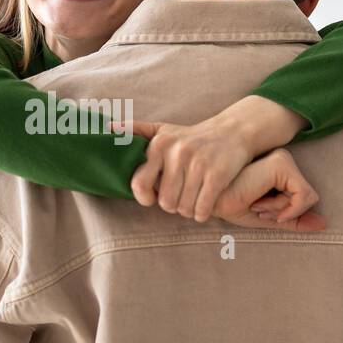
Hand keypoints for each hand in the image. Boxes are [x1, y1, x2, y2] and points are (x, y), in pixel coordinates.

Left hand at [119, 118, 253, 221]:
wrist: (233, 131)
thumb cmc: (192, 136)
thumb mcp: (164, 130)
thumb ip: (137, 130)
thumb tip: (110, 128)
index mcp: (160, 145)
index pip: (139, 184)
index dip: (144, 198)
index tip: (152, 198)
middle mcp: (177, 152)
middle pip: (165, 202)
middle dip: (172, 206)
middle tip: (179, 198)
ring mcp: (198, 163)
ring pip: (184, 208)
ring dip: (188, 210)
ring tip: (192, 200)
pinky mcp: (218, 174)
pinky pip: (202, 209)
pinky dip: (201, 214)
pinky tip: (203, 208)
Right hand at [212, 148, 325, 231]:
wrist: (209, 200)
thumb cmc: (232, 206)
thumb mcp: (267, 217)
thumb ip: (293, 220)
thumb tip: (324, 225)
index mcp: (279, 169)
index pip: (303, 198)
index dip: (284, 213)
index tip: (258, 208)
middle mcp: (283, 160)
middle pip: (306, 198)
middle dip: (283, 212)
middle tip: (256, 206)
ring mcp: (283, 160)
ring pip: (306, 197)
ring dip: (280, 210)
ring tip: (255, 202)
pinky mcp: (282, 164)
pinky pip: (303, 195)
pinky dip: (286, 208)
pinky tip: (259, 201)